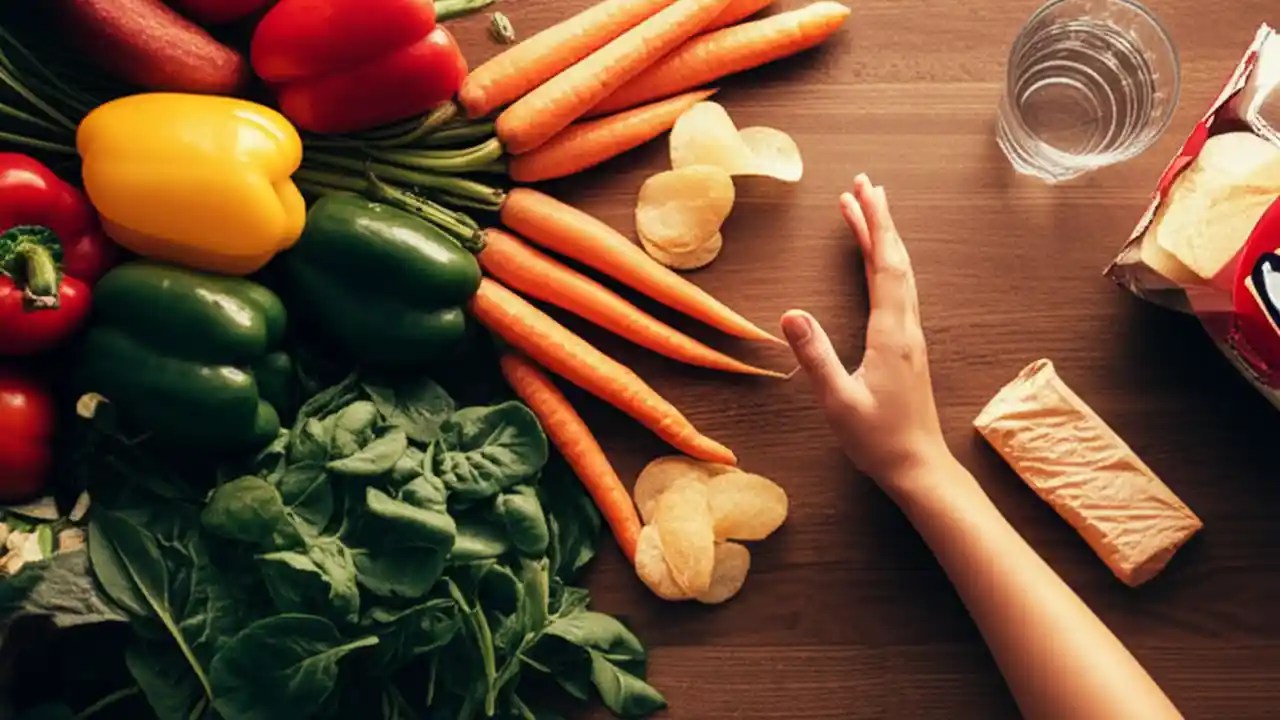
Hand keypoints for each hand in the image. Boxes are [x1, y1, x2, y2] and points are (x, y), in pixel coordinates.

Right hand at [781, 175, 950, 496]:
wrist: (919, 467)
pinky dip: (886, 265)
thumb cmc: (879, 439)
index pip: (885, 266)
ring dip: (884, 239)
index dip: (874, 226)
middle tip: (863, 186)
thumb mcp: (839, 401)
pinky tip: (879, 264)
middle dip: (879, 220)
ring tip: (867, 212)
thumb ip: (815, 356)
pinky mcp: (907, 347)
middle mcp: (906, 327)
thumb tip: (790, 313)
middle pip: (896, 260)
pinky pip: (899, 291)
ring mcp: (910, 336)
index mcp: (891, 334)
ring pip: (900, 274)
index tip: (862, 193)